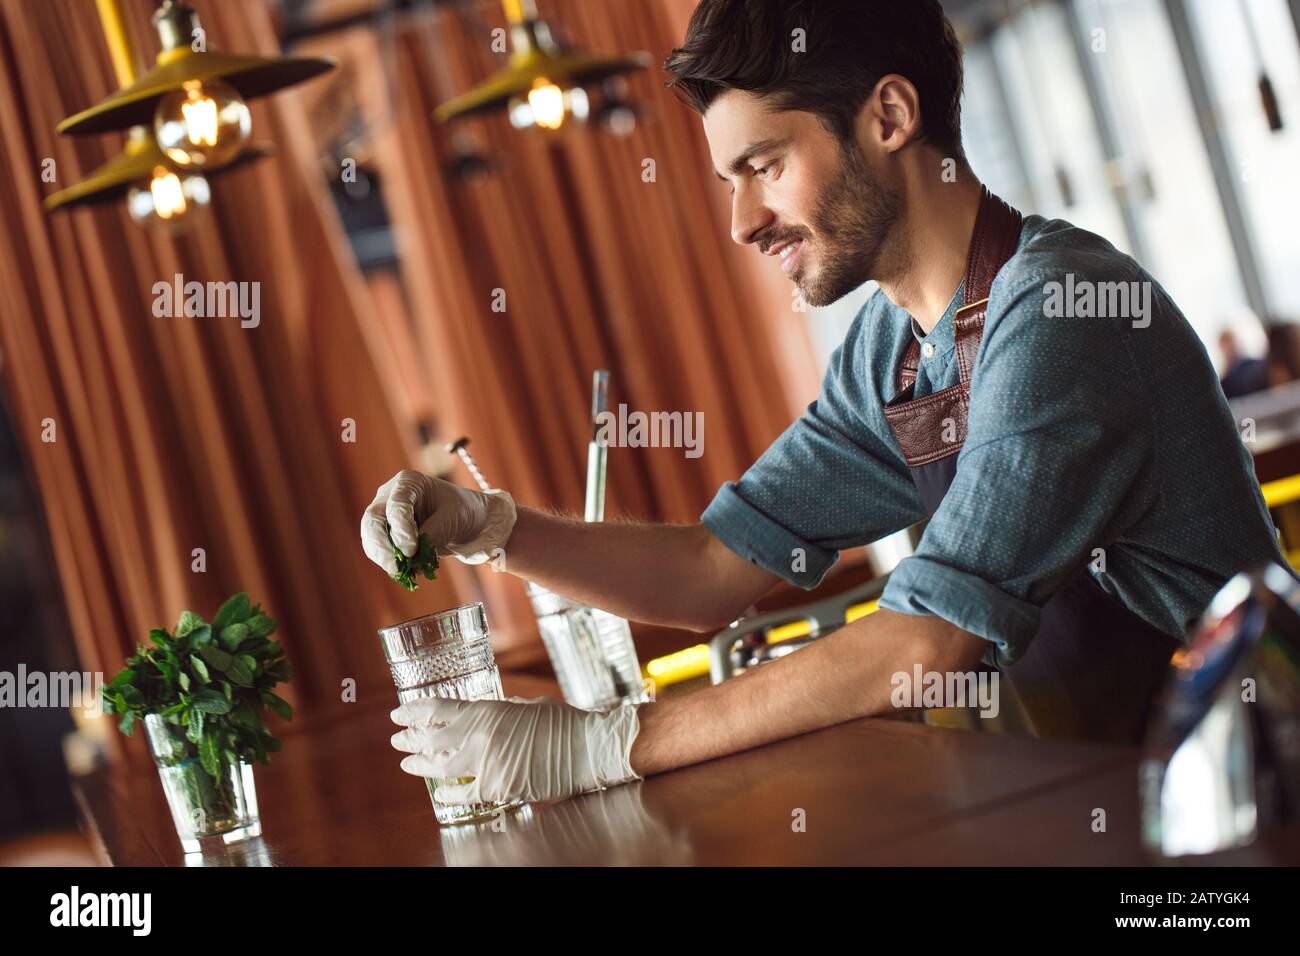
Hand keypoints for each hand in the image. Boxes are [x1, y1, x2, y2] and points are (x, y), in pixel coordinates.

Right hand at [360, 470, 516, 573]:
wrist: (474, 524)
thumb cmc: (465, 512)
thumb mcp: (452, 519)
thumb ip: (431, 535)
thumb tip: (409, 556)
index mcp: (408, 483)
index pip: (396, 506)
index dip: (400, 530)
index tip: (410, 551)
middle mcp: (391, 497)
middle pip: (373, 521)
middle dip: (381, 546)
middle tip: (396, 567)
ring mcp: (387, 517)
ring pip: (372, 539)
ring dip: (384, 558)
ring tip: (402, 572)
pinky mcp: (390, 537)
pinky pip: (380, 552)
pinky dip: (391, 564)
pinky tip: (407, 572)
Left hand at [390, 696, 641, 805]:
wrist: (586, 748)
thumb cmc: (562, 723)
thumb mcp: (525, 706)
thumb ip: (499, 711)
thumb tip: (483, 716)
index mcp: (488, 710)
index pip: (438, 709)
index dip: (413, 711)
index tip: (398, 712)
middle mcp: (481, 735)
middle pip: (431, 739)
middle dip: (410, 739)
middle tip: (397, 739)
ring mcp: (487, 764)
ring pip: (441, 767)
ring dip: (420, 765)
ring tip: (407, 763)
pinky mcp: (498, 788)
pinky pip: (464, 793)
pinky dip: (448, 793)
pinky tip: (440, 793)